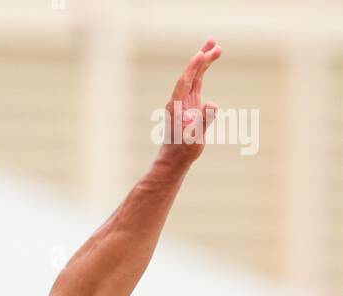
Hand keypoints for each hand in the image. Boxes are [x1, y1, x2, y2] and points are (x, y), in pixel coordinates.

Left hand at [160, 38, 221, 164]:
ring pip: (194, 77)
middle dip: (201, 58)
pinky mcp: (190, 105)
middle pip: (190, 74)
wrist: (174, 160)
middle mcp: (179, 101)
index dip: (193, 67)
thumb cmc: (183, 151)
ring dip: (203, 61)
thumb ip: (204, 120)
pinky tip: (207, 63)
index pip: (185, 82)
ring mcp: (184, 102)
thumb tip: (213, 104)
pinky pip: (196, 84)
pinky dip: (202, 72)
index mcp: (176, 107)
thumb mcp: (195, 138)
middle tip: (213, 42)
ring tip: (214, 46)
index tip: (201, 54)